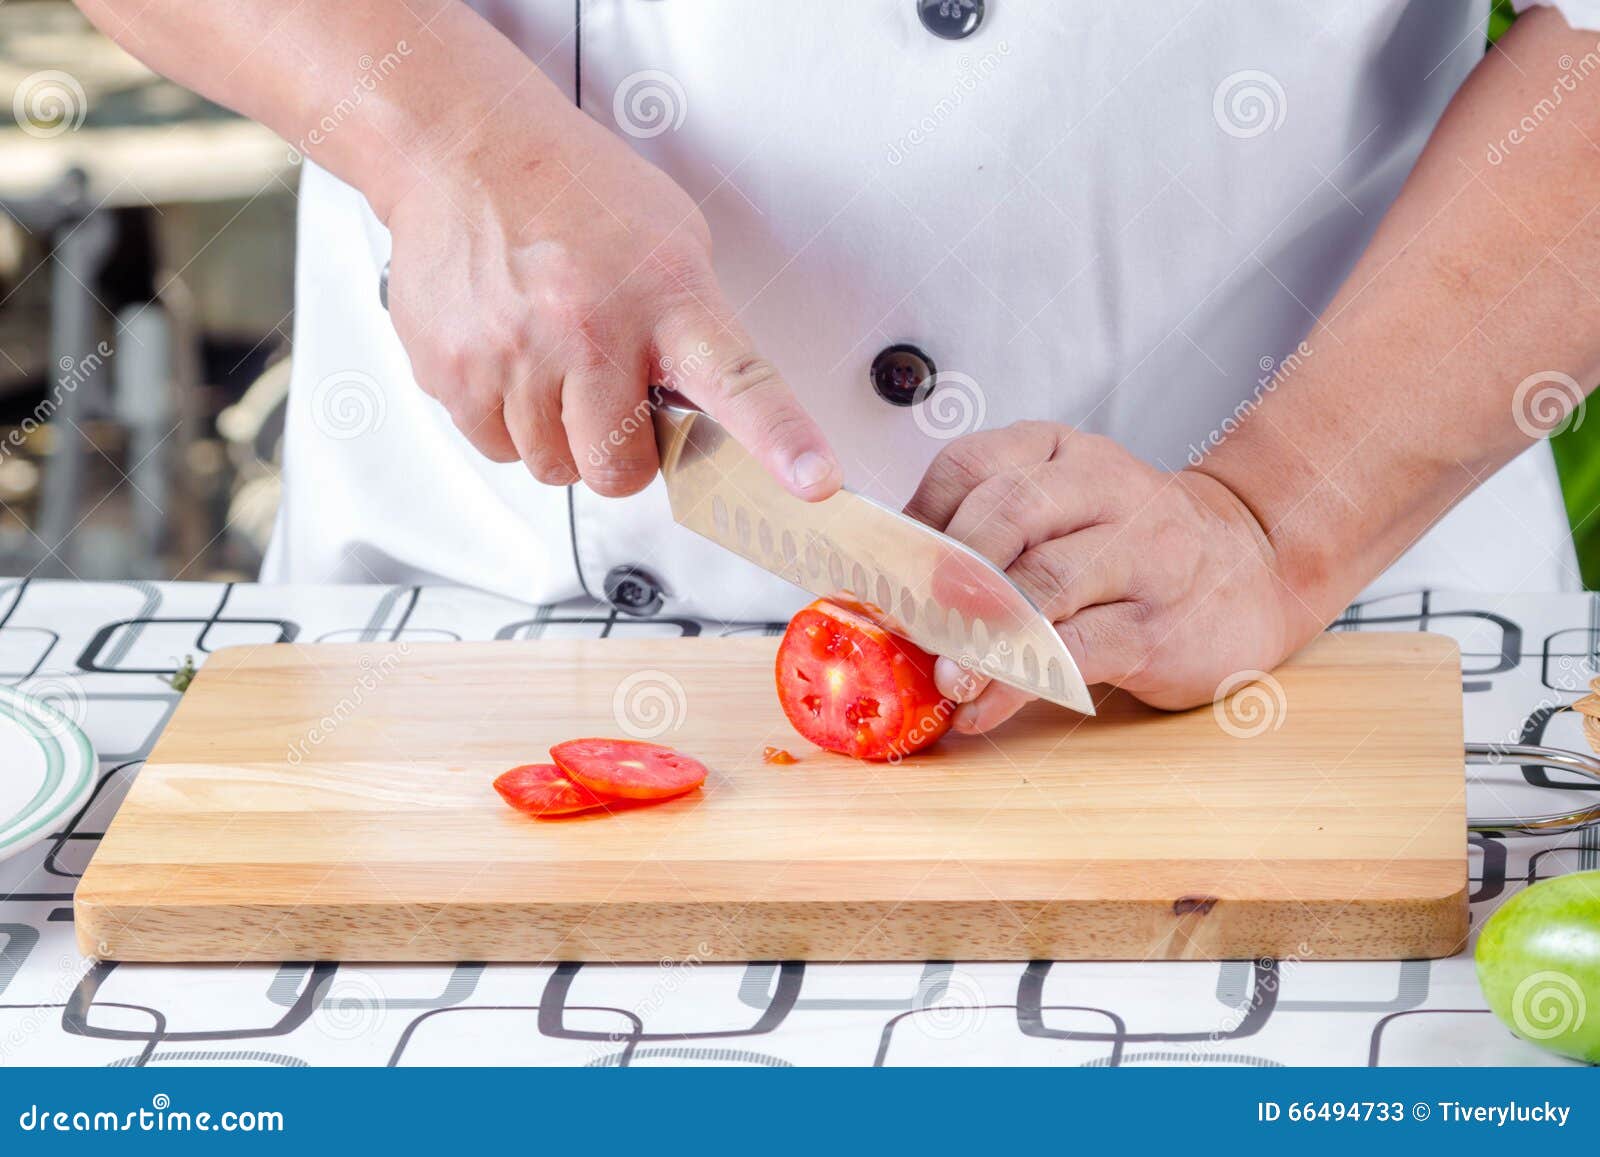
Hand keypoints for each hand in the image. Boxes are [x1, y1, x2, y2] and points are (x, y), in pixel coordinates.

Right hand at [383, 108, 839, 498]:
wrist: (467, 148)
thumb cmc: (577, 196)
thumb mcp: (672, 244)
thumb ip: (694, 332)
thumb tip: (701, 416)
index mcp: (668, 299)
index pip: (739, 383)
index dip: (781, 440)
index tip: (816, 482)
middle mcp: (591, 331)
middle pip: (617, 471)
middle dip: (619, 454)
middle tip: (611, 398)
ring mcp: (515, 353)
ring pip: (551, 467)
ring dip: (559, 436)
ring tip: (554, 365)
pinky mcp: (451, 369)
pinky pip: (492, 446)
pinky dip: (506, 421)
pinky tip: (511, 362)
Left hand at [904, 422, 1298, 731]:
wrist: (1257, 568)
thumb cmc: (1134, 545)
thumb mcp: (1064, 509)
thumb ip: (986, 533)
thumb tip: (887, 591)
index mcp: (1060, 452)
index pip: (968, 466)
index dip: (914, 524)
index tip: (881, 577)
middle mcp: (1105, 488)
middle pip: (1004, 515)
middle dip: (941, 576)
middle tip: (902, 626)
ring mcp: (1142, 553)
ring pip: (1041, 584)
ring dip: (975, 639)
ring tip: (943, 679)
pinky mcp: (1159, 624)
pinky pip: (1074, 652)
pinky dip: (1015, 685)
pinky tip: (983, 707)